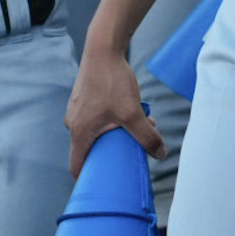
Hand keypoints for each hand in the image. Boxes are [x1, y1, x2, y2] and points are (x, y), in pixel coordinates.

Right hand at [65, 44, 163, 174]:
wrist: (102, 49)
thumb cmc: (112, 81)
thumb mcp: (133, 113)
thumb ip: (147, 137)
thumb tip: (161, 154)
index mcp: (79, 132)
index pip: (77, 166)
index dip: (88, 180)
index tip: (104, 186)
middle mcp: (73, 123)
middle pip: (90, 150)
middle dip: (113, 153)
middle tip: (133, 153)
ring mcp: (77, 110)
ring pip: (97, 132)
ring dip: (117, 134)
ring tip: (141, 126)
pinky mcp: (84, 100)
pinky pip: (97, 119)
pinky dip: (113, 121)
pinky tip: (132, 111)